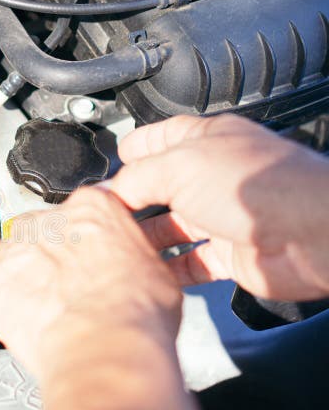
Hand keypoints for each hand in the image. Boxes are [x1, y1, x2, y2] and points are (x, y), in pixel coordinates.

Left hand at [0, 187, 181, 375]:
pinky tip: (25, 321)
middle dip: (53, 256)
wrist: (104, 350)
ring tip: (51, 309)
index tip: (94, 255)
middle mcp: (44, 223)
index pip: (84, 209)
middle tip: (73, 288)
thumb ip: (131, 254)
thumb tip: (134, 266)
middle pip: (42, 232)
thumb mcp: (156, 270)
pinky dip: (0, 306)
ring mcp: (12, 255)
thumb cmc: (134, 314)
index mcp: (89, 208)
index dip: (89, 238)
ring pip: (12, 258)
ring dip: (25, 278)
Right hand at [111, 114, 328, 300]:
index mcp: (206, 142)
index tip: (112, 160)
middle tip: (102, 211)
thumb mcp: (179, 167)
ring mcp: (223, 215)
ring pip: (173, 228)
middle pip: (161, 188)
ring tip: (117, 243)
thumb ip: (136, 178)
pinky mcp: (231, 253)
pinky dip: (170, 269)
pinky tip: (150, 270)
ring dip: (146, 238)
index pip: (161, 139)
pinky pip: (192, 263)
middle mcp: (215, 177)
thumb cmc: (262, 187)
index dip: (134, 148)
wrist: (310, 233)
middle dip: (131, 200)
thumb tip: (108, 192)